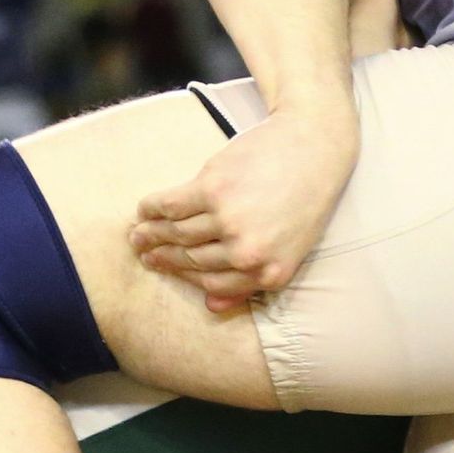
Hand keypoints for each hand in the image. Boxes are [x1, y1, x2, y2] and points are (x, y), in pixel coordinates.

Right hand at [129, 107, 355, 312]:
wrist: (315, 145)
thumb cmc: (305, 197)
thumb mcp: (291, 249)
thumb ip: (252, 281)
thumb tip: (212, 307)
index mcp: (268, 273)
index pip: (211, 284)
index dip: (183, 276)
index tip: (167, 268)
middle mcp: (247, 253)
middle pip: (191, 259)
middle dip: (162, 257)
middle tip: (144, 254)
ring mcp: (229, 220)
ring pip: (177, 233)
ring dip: (151, 234)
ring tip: (137, 234)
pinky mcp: (213, 188)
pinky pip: (171, 205)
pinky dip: (152, 208)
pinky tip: (143, 210)